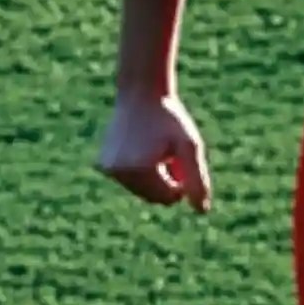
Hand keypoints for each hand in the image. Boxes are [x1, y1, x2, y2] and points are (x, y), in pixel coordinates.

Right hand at [96, 93, 212, 211]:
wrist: (140, 93)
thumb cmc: (170, 119)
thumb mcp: (190, 146)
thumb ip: (197, 179)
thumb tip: (202, 211)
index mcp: (139, 170)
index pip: (167, 197)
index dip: (181, 183)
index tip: (181, 159)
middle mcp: (118, 173)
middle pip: (152, 196)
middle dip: (166, 181)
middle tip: (171, 153)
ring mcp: (107, 169)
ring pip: (140, 190)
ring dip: (153, 177)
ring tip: (157, 149)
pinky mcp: (102, 165)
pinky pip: (128, 180)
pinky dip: (139, 171)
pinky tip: (143, 148)